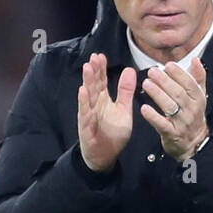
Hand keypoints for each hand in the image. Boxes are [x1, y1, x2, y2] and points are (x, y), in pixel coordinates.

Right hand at [77, 52, 135, 172]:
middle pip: (94, 85)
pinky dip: (84, 103)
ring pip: (88, 96)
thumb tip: (129, 70)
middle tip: (94, 57)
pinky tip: (82, 91)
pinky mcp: (86, 127)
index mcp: (103, 100)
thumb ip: (125, 91)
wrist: (104, 155)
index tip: (101, 56)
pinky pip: (85, 113)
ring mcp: (89, 115)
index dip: (101, 69)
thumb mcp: (123, 110)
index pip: (101, 81)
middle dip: (94, 71)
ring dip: (87, 82)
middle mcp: (94, 105)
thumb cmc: (112, 133)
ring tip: (87, 68)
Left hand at [139, 56, 208, 161]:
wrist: (193, 143)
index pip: (190, 84)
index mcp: (198, 99)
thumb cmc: (193, 115)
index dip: (179, 74)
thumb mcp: (199, 96)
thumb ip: (198, 78)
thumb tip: (196, 60)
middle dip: (165, 81)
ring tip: (146, 84)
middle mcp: (191, 110)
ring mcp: (182, 123)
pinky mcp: (172, 134)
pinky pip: (162, 125)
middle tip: (152, 71)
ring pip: (170, 107)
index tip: (168, 65)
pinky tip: (144, 109)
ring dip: (157, 94)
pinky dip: (153, 117)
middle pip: (178, 93)